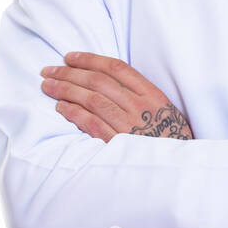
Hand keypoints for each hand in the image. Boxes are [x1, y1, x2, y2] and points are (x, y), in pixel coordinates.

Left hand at [40, 51, 193, 142]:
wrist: (179, 170)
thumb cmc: (172, 140)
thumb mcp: (165, 111)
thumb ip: (141, 96)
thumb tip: (106, 81)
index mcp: (152, 95)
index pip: (116, 68)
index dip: (90, 59)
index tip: (70, 57)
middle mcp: (140, 107)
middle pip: (99, 81)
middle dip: (69, 73)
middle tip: (49, 71)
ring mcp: (129, 126)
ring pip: (92, 100)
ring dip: (65, 90)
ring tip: (48, 86)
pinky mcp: (118, 145)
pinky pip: (91, 124)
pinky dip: (74, 113)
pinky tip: (61, 107)